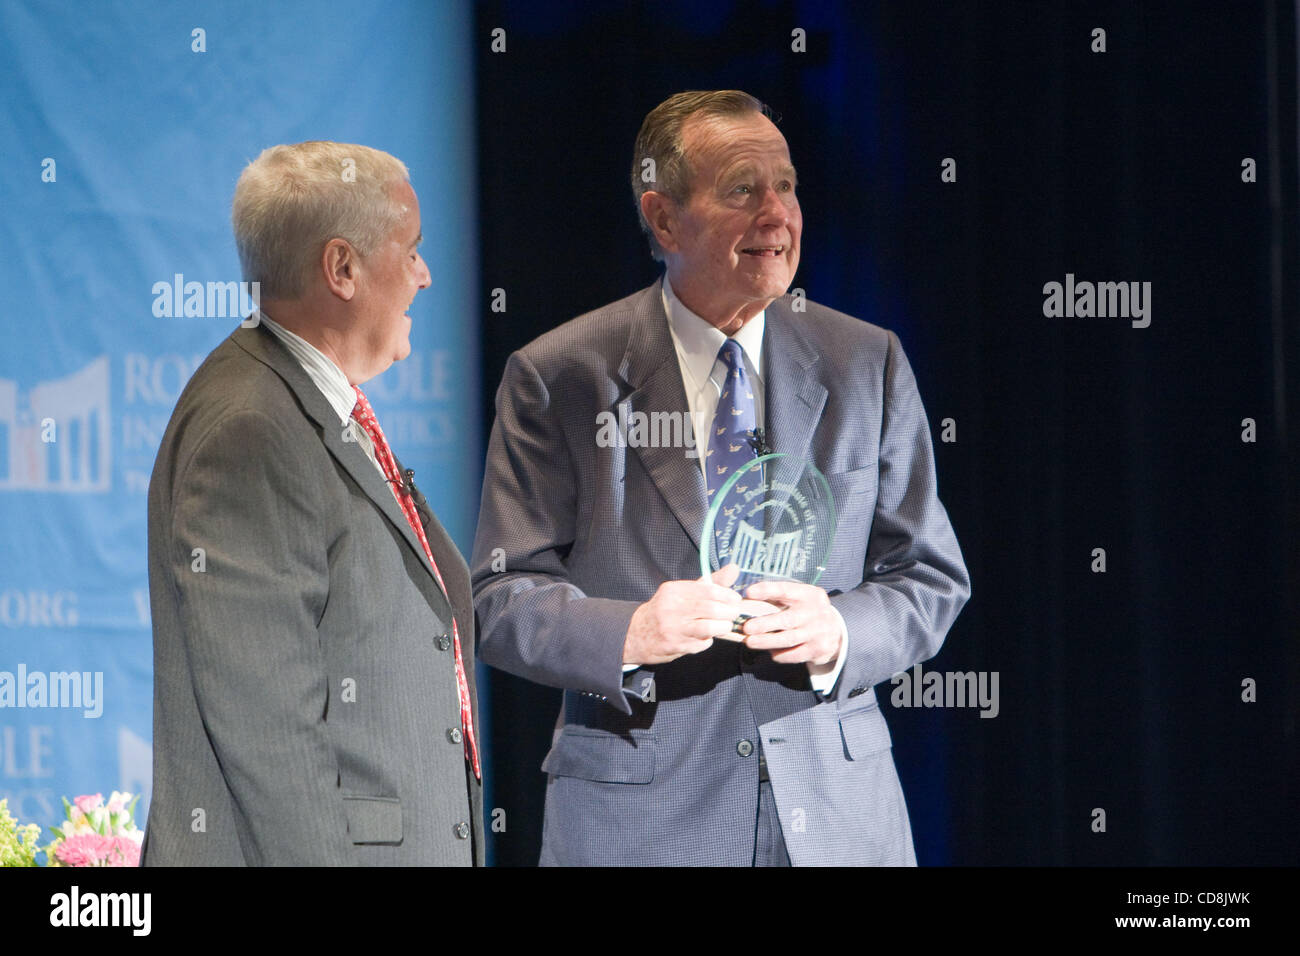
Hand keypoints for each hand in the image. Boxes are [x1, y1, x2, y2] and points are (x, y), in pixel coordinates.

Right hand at [623, 565, 741, 665]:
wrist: (637, 634)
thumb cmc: (666, 610)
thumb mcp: (684, 592)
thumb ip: (711, 582)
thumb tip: (734, 569)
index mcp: (674, 590)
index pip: (709, 590)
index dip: (727, 596)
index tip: (735, 600)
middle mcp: (671, 608)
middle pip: (711, 609)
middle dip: (729, 612)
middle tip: (733, 614)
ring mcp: (672, 628)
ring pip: (708, 628)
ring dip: (722, 628)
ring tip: (724, 626)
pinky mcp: (674, 645)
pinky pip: (701, 644)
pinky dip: (708, 641)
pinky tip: (705, 637)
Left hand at [740, 580, 843, 667]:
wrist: (838, 631)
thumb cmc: (808, 611)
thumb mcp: (800, 598)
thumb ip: (779, 599)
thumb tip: (748, 602)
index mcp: (809, 594)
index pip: (786, 590)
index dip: (767, 590)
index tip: (749, 593)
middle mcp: (815, 612)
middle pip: (787, 619)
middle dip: (765, 624)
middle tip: (746, 628)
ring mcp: (818, 632)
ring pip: (788, 639)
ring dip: (767, 642)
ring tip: (750, 642)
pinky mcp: (818, 650)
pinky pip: (794, 654)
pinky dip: (780, 654)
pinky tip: (770, 652)